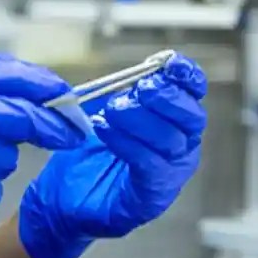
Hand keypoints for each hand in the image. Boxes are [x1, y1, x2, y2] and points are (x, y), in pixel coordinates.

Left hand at [17, 53, 207, 257]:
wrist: (65, 196)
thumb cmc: (89, 153)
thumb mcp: (105, 111)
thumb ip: (122, 92)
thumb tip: (130, 75)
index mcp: (175, 119)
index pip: (193, 93)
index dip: (187, 75)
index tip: (170, 62)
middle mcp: (181, 145)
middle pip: (191, 116)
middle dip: (167, 97)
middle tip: (140, 89)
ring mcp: (171, 172)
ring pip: (170, 141)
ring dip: (141, 120)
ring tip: (113, 110)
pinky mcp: (154, 195)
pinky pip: (149, 165)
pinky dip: (128, 144)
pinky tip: (104, 130)